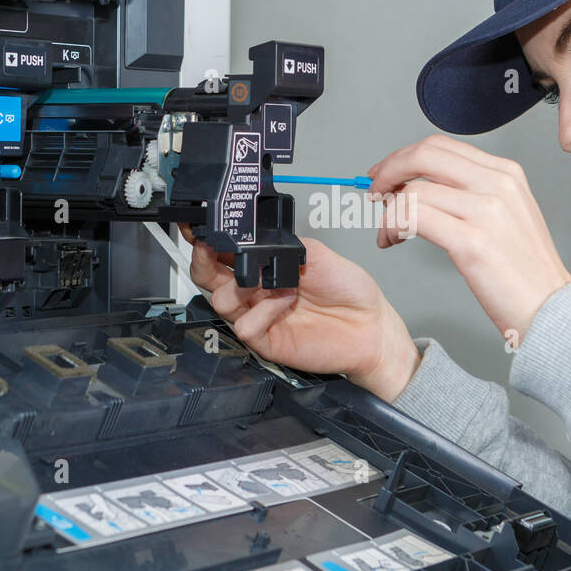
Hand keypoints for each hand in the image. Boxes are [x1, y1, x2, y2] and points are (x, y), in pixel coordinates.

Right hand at [179, 224, 421, 402]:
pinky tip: (283, 304)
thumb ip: (282, 244)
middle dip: (203, 261)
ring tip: (273, 283)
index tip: (200, 229)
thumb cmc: (350, 291)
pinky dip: (260, 313)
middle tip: (210, 249)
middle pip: (209, 277)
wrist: (370, 326)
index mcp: (264, 266)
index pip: (225, 253)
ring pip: (220, 301)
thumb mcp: (316, 253)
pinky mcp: (266, 340)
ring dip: (240, 287)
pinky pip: (244, 326)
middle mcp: (257, 291)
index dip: (208, 240)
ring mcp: (259, 316)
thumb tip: (252, 240)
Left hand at [366, 134, 570, 343]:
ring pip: (414, 189)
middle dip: (388, 170)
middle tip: (374, 193)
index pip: (440, 147)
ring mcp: (487, 210)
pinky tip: (391, 241)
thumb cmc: (523, 272)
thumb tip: (415, 186)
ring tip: (386, 232)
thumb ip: (469, 194)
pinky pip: (413, 217)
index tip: (385, 175)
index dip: (403, 157)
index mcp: (506, 173)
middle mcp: (498, 183)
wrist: (551, 308)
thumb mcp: (506, 216)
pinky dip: (391, 226)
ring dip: (387, 210)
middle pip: (424, 155)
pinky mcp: (473, 242)